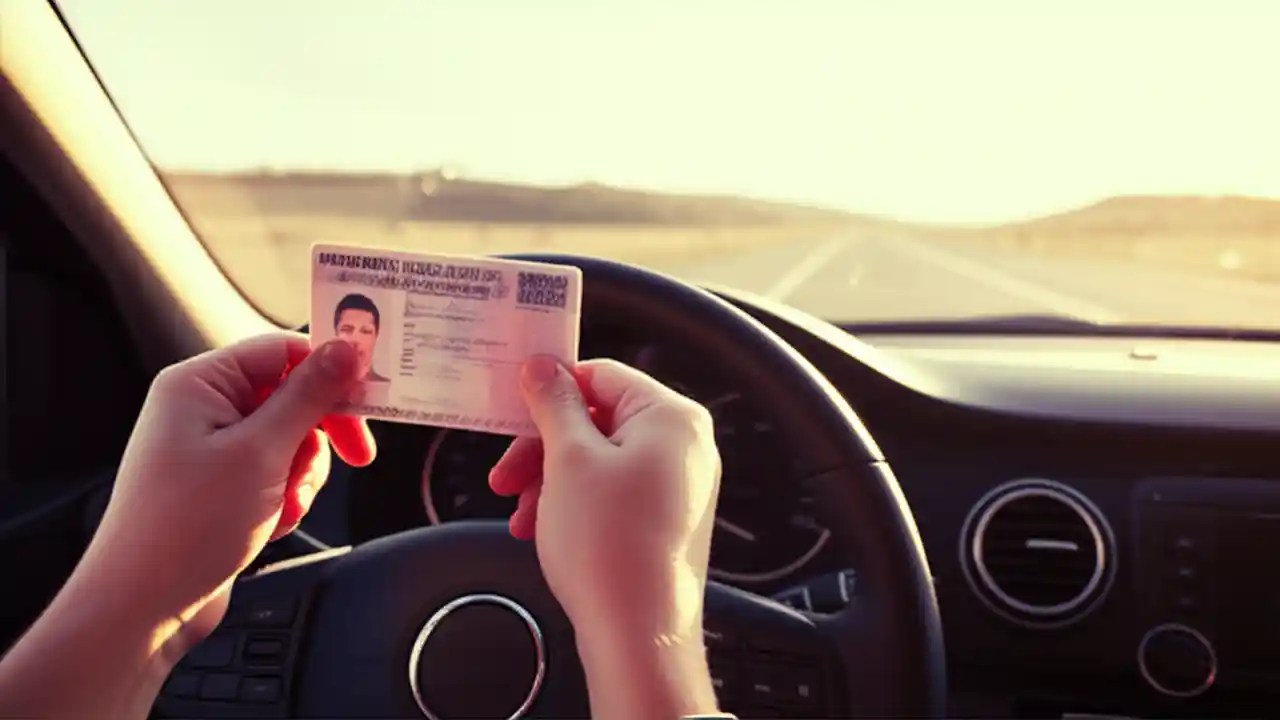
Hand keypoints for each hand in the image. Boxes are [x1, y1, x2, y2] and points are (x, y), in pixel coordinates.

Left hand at [0, 333, 376, 719]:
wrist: (144, 606)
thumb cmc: (186, 526)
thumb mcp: (261, 452)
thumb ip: (309, 397)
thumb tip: (346, 350)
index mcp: (199, 383)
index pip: (282, 351)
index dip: (329, 372)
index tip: (368, 398)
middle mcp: (202, 408)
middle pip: (293, 396)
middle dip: (318, 436)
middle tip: (356, 457)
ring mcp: (212, 448)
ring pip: (292, 439)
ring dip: (302, 474)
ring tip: (283, 504)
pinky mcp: (223, 485)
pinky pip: (277, 473)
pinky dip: (287, 496)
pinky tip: (272, 522)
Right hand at [489, 356, 721, 717]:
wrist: (639, 636)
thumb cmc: (611, 547)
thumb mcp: (568, 461)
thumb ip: (554, 404)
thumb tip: (543, 366)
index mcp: (672, 417)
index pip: (602, 376)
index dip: (552, 391)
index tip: (513, 409)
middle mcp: (685, 446)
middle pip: (598, 421)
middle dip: (543, 448)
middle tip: (506, 474)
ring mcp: (679, 485)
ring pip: (599, 461)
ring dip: (551, 481)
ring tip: (522, 514)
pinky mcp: (666, 520)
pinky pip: (612, 493)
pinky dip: (573, 504)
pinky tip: (541, 528)